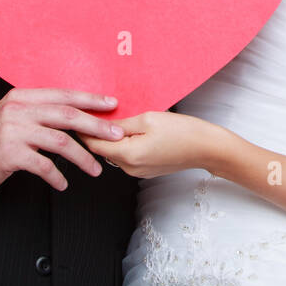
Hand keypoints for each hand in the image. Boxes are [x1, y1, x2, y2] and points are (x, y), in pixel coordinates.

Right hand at [0, 88, 124, 195]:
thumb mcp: (15, 117)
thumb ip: (40, 112)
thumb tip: (80, 115)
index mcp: (22, 97)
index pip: (63, 95)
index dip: (90, 99)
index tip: (112, 104)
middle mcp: (17, 110)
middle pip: (66, 115)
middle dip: (96, 126)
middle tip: (116, 136)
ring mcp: (13, 131)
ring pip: (60, 142)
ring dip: (83, 157)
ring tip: (96, 169)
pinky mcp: (9, 154)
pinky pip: (43, 165)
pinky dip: (57, 176)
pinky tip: (64, 184)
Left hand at [85, 111, 222, 179]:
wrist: (207, 148)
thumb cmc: (183, 132)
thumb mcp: (149, 119)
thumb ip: (121, 124)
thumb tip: (101, 124)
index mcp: (128, 155)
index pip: (93, 144)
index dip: (83, 130)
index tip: (78, 116)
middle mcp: (130, 168)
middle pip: (103, 150)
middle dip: (96, 133)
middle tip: (95, 113)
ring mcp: (138, 172)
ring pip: (115, 153)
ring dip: (111, 139)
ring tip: (115, 119)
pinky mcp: (146, 171)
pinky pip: (128, 156)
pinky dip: (124, 144)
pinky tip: (132, 131)